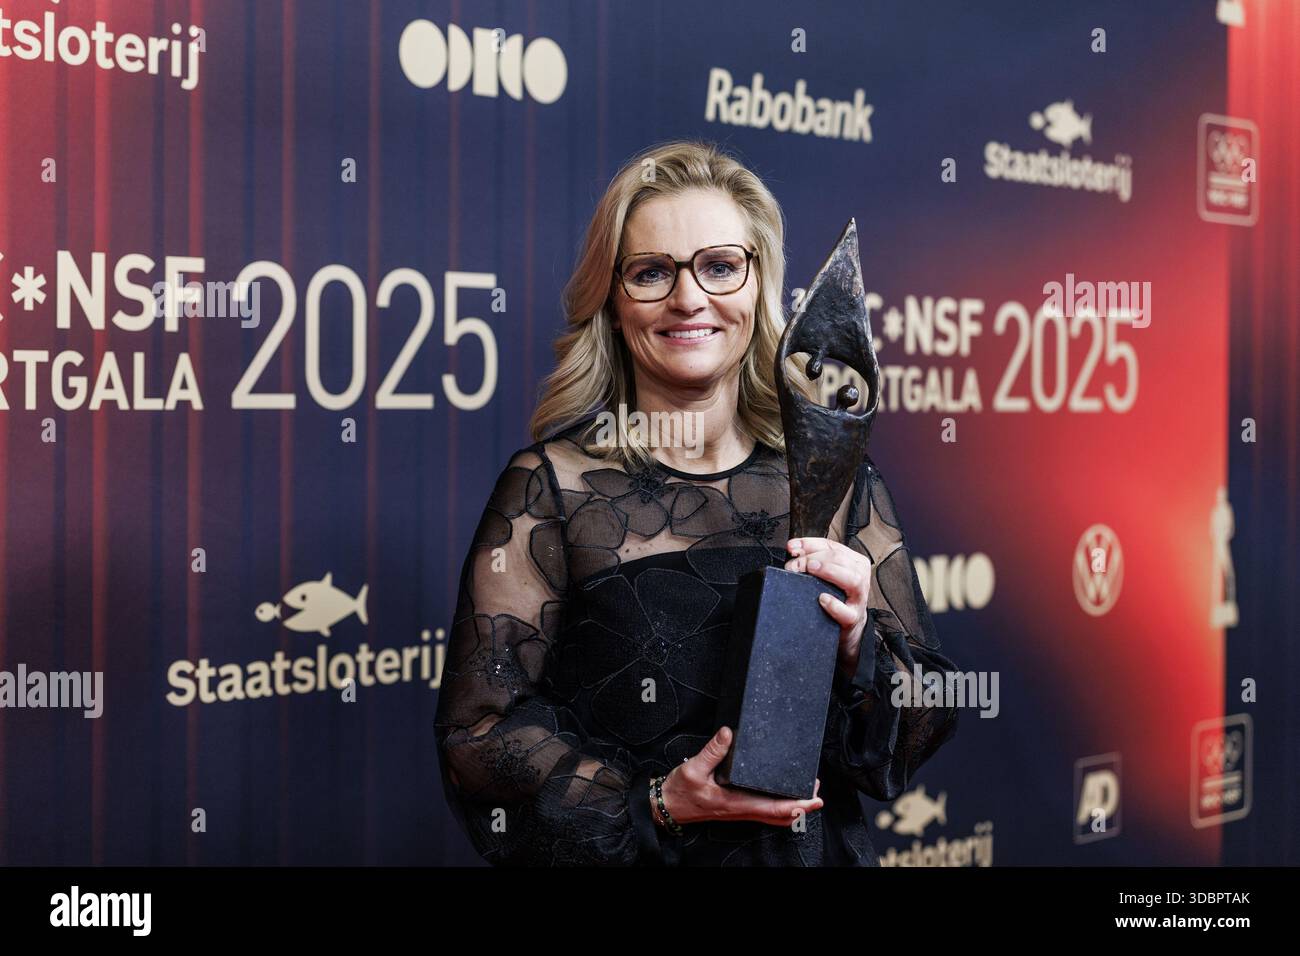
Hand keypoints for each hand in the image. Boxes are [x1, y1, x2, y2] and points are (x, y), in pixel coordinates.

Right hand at [656, 727, 822, 826]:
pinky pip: (762, 810)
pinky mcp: (734, 807)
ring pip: (772, 815)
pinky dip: (778, 806)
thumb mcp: (693, 768)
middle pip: (779, 816)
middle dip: (801, 807)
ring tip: (805, 793)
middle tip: (817, 794)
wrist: (666, 806)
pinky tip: (781, 795)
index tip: (814, 799)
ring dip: (792, 807)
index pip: (773, 808)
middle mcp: (740, 810)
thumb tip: (728, 733)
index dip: (797, 805)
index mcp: (734, 803)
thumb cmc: (679, 791)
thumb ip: (712, 751)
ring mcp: (738, 810)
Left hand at [785, 537, 872, 679]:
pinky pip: (846, 612)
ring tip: (811, 570)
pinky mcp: (853, 619)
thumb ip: (812, 559)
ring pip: (852, 579)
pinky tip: (822, 599)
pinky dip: (834, 605)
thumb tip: (793, 548)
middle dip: (815, 558)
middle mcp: (859, 577)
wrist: (848, 627)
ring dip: (829, 571)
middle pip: (840, 559)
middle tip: (796, 564)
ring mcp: (858, 599)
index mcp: (854, 562)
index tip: (791, 547)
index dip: (810, 544)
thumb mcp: (826, 575)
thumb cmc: (836, 596)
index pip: (832, 546)